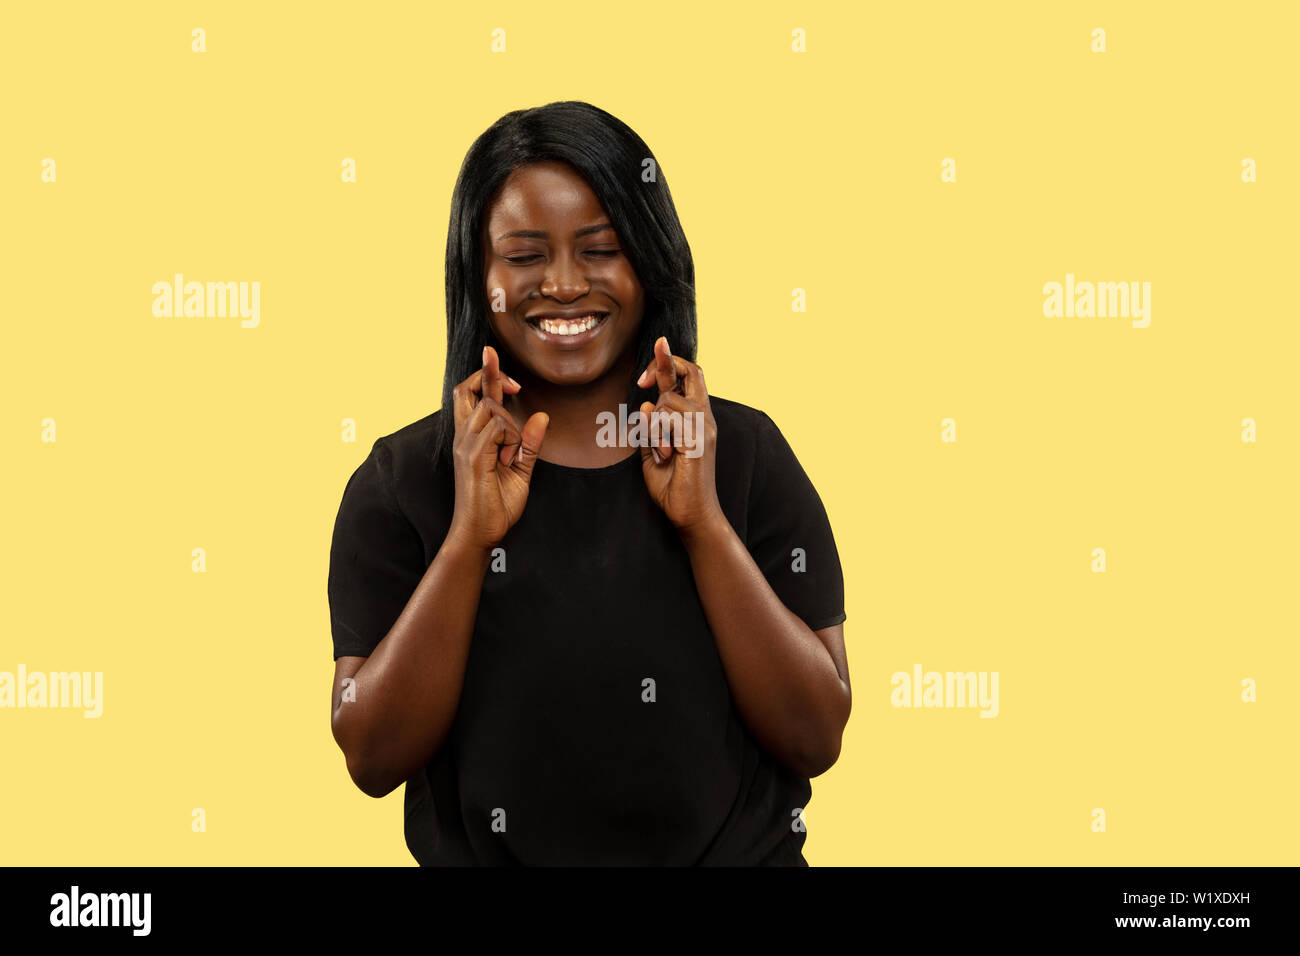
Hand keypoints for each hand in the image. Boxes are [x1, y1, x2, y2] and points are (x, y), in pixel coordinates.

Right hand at [447, 346, 548, 550]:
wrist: (481, 535)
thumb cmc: (496, 506)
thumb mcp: (521, 470)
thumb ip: (529, 444)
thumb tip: (542, 417)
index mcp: (471, 438)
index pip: (473, 395)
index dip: (485, 372)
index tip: (496, 357)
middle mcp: (464, 438)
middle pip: (468, 389)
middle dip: (491, 376)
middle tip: (516, 385)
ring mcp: (466, 447)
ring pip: (489, 408)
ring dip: (509, 421)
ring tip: (512, 450)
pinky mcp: (474, 458)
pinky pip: (496, 428)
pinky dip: (511, 436)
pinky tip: (510, 456)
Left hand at [635, 336, 722, 536]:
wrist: (691, 515)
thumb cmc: (673, 486)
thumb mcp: (653, 451)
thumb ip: (651, 428)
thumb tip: (644, 406)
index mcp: (696, 418)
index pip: (688, 377)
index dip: (668, 363)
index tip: (644, 376)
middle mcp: (705, 418)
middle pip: (692, 371)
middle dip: (665, 361)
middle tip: (642, 378)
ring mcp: (704, 428)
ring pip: (668, 401)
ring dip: (654, 423)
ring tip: (662, 451)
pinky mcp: (699, 441)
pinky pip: (668, 420)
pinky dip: (657, 435)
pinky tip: (666, 455)